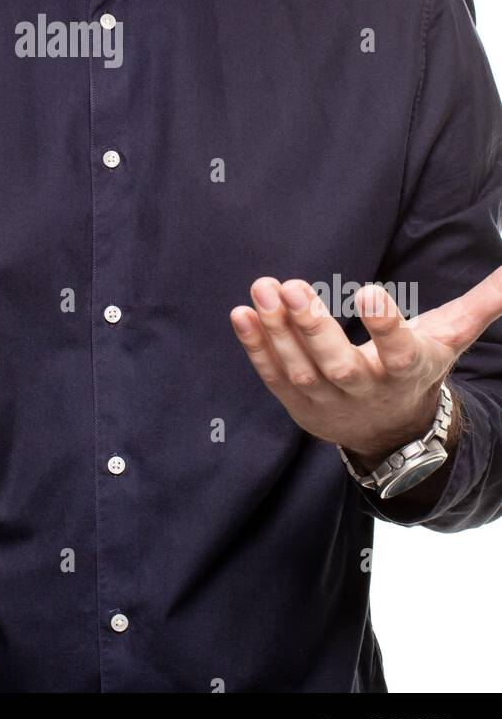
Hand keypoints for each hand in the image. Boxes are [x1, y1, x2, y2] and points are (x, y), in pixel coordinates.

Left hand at [229, 266, 501, 459]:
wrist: (391, 433)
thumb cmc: (417, 369)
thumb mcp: (450, 338)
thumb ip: (482, 304)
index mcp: (405, 370)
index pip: (399, 351)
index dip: (386, 325)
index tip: (370, 292)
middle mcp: (365, 390)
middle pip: (338, 365)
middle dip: (313, 327)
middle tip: (291, 285)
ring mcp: (327, 401)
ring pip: (300, 370)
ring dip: (277, 331)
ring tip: (262, 289)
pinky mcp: (296, 402)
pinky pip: (273, 376)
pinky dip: (255, 348)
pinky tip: (241, 314)